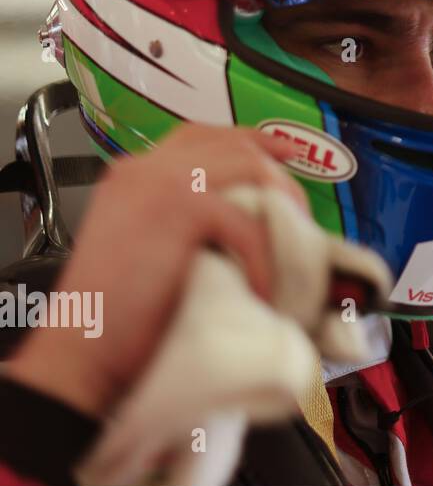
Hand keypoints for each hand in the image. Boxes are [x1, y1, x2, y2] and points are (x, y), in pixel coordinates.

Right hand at [6, 124, 306, 417]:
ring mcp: (159, 184)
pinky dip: (261, 257)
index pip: (199, 137)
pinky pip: (244, 221)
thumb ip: (181, 219)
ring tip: (290, 243)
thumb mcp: (147, 246)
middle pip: (230, 143)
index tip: (283, 153)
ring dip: (279, 204)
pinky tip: (261, 287)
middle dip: (276, 169)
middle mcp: (144, 170)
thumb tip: (243, 217)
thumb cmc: (112, 315)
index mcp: (133, 175)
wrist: (79, 349)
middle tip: (299, 205)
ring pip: (246, 168)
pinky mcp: (178, 210)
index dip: (247, 140)